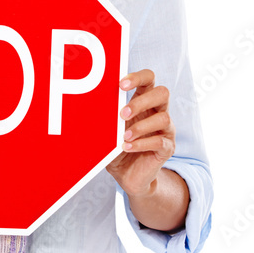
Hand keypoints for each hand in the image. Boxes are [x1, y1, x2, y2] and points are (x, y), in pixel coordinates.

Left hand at [105, 68, 175, 197]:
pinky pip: (160, 141)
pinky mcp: (167, 148)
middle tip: (122, 114)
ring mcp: (165, 130)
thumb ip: (103, 116)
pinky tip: (127, 147)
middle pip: (162, 93)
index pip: (149, 79)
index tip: (121, 84)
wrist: (126, 175)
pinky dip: (141, 144)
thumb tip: (87, 105)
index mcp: (144, 101)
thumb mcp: (107, 130)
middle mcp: (158, 112)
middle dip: (141, 101)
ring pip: (164, 118)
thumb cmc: (115, 147)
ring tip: (124, 136)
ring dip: (140, 127)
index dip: (137, 77)